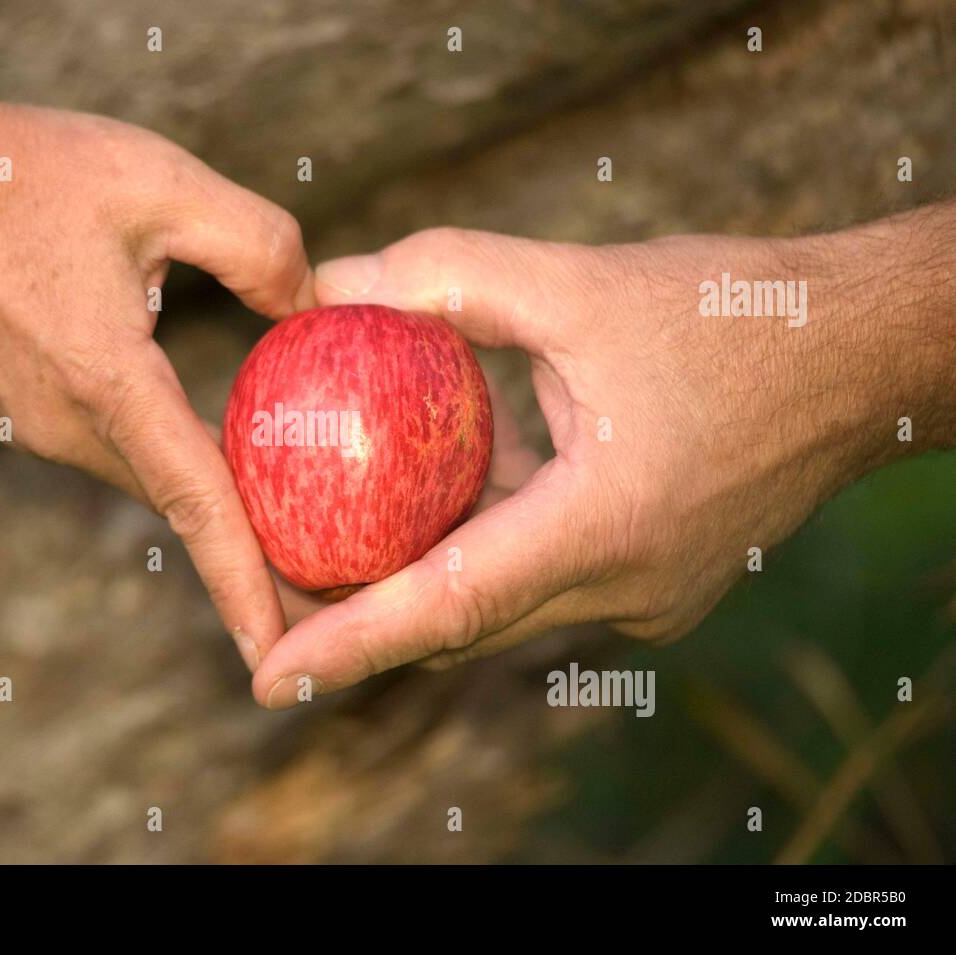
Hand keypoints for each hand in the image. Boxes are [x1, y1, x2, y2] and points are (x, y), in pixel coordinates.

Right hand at [0, 86, 313, 668]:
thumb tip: (310, 304)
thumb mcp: (161, 183)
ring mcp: (35, 425)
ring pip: (148, 481)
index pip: (196, 503)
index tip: (283, 656)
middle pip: (180, 509)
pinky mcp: (21, 409)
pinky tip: (218, 456)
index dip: (244, 583)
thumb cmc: (25, 172)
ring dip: (213, 509)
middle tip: (333, 588)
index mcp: (105, 382)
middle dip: (250, 562)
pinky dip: (174, 467)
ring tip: (294, 531)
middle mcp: (66, 426)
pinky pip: (117, 453)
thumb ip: (257, 243)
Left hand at [252, 218, 954, 707]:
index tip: (267, 678)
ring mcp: (646, 595)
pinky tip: (455, 484)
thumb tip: (332, 286)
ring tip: (335, 534)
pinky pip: (543, 581)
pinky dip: (486, 547)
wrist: (865, 357)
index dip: (351, 645)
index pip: (450, 604)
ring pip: (501, 606)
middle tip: (268, 594)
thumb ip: (452, 278)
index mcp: (607, 525)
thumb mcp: (583, 283)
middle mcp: (625, 586)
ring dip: (423, 579)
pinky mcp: (656, 581)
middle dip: (362, 623)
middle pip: (461, 623)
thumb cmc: (737, 315)